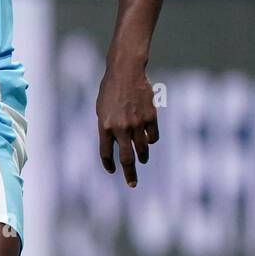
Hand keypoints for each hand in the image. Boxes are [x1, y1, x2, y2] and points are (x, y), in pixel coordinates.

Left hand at [96, 65, 158, 187]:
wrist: (126, 71)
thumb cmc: (111, 90)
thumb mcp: (102, 108)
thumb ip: (107, 127)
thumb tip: (114, 144)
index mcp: (105, 126)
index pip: (106, 152)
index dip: (108, 164)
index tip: (112, 170)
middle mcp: (121, 128)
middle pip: (126, 158)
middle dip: (129, 174)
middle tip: (132, 184)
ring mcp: (136, 123)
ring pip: (142, 149)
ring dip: (143, 157)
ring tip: (143, 160)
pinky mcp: (150, 117)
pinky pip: (153, 137)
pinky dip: (151, 140)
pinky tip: (149, 140)